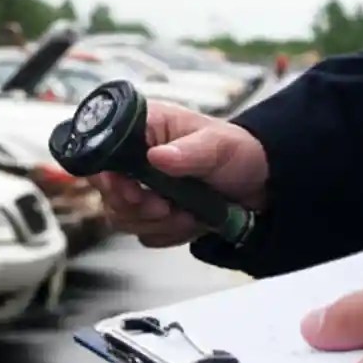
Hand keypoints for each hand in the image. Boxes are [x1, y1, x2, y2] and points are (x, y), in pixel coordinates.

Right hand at [89, 101, 268, 247]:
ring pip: (123, 218)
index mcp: (143, 129)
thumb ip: (190, 152)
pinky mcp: (152, 212)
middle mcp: (136, 158)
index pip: (102, 153)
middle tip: (165, 206)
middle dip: (137, 207)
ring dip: (156, 223)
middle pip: (108, 193)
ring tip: (186, 213)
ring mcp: (142, 187)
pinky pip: (145, 233)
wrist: (260, 182)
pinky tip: (189, 221)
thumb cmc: (237, 150)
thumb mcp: (218, 146)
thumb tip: (158, 156)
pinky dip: (168, 234)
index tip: (131, 192)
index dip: (108, 177)